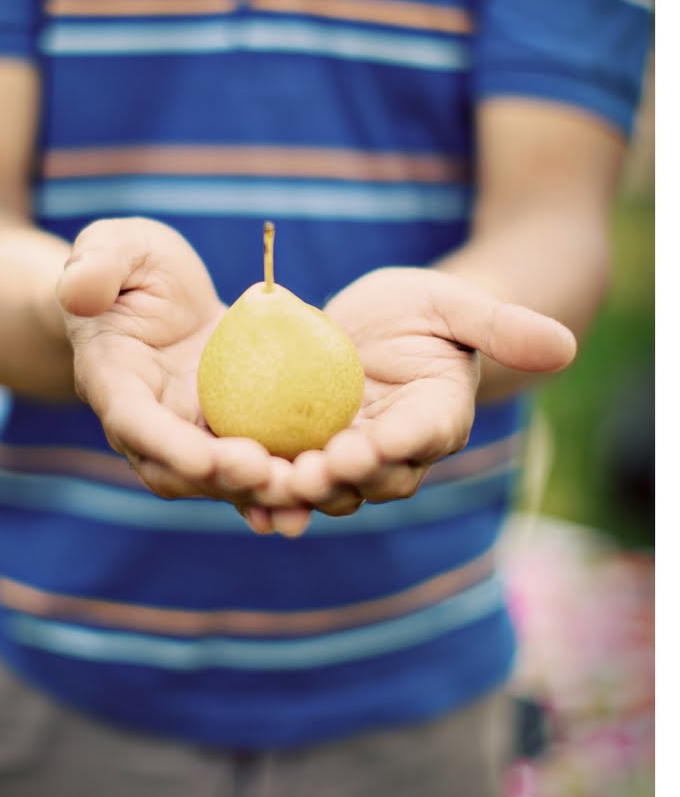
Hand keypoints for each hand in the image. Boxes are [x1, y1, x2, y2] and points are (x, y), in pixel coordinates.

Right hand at [58, 219, 289, 510]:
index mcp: (110, 379)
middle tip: (269, 475)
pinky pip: (251, 467)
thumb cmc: (126, 264)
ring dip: (258, 493)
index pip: (132, 420)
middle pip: (176, 469)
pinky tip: (325, 487)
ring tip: (304, 490)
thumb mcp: (112, 246)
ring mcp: (185, 433)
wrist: (150, 294)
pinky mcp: (223, 433)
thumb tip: (80, 291)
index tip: (203, 459)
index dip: (165, 444)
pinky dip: (281, 484)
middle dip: (219, 481)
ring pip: (217, 480)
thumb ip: (95, 264)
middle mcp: (145, 421)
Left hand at [275, 267, 576, 531]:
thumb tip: (563, 346)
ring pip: (329, 488)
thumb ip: (500, 325)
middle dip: (342, 480)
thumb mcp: (455, 304)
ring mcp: (352, 456)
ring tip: (268, 483)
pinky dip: (267, 486)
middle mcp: (398, 449)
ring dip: (299, 492)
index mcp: (438, 416)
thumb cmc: (424, 309)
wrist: (378, 324)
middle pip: (374, 478)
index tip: (363, 445)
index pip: (423, 437)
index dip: (395, 446)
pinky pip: (289, 475)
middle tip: (306, 472)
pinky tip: (234, 486)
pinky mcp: (309, 451)